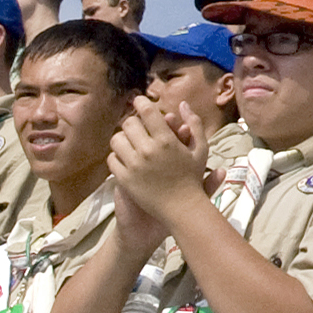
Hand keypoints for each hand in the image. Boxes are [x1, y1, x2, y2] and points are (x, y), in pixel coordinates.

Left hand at [107, 94, 210, 210]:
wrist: (181, 210)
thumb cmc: (192, 178)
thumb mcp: (200, 150)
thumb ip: (194, 124)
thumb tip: (182, 103)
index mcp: (167, 140)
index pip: (147, 112)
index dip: (141, 102)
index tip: (139, 102)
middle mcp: (148, 150)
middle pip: (128, 123)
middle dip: (132, 122)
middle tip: (137, 128)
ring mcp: (134, 165)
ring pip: (117, 139)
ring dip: (123, 139)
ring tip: (130, 144)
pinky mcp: (124, 179)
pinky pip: (112, 159)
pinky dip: (117, 157)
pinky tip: (126, 160)